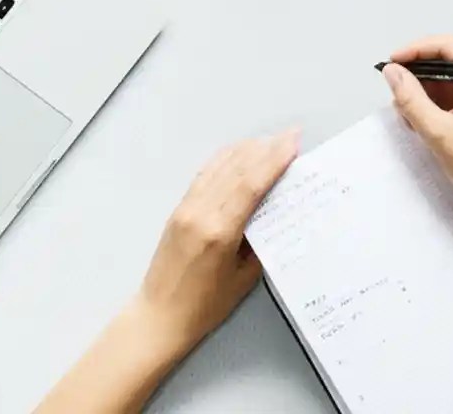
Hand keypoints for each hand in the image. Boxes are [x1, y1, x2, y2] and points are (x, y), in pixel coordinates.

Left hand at [137, 131, 299, 354]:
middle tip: (290, 135)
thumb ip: (261, 242)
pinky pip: (205, 175)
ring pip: (219, 166)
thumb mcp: (244, 279)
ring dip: (246, 149)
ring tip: (270, 140)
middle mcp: (200, 212)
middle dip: (266, 149)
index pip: (250, 184)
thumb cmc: (205, 307)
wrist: (158, 316)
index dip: (274, 159)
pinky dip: (224, 159)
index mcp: (219, 232)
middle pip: (237, 169)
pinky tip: (238, 153)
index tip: (293, 141)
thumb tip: (279, 213)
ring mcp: (186, 208)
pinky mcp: (178, 209)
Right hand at [381, 36, 452, 213]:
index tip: (390, 65)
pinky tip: (419, 121)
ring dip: (424, 92)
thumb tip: (390, 71)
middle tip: (395, 94)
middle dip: (418, 75)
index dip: (416, 51)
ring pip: (447, 78)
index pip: (449, 46)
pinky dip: (434, 103)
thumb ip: (411, 99)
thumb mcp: (438, 132)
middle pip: (447, 60)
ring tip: (407, 116)